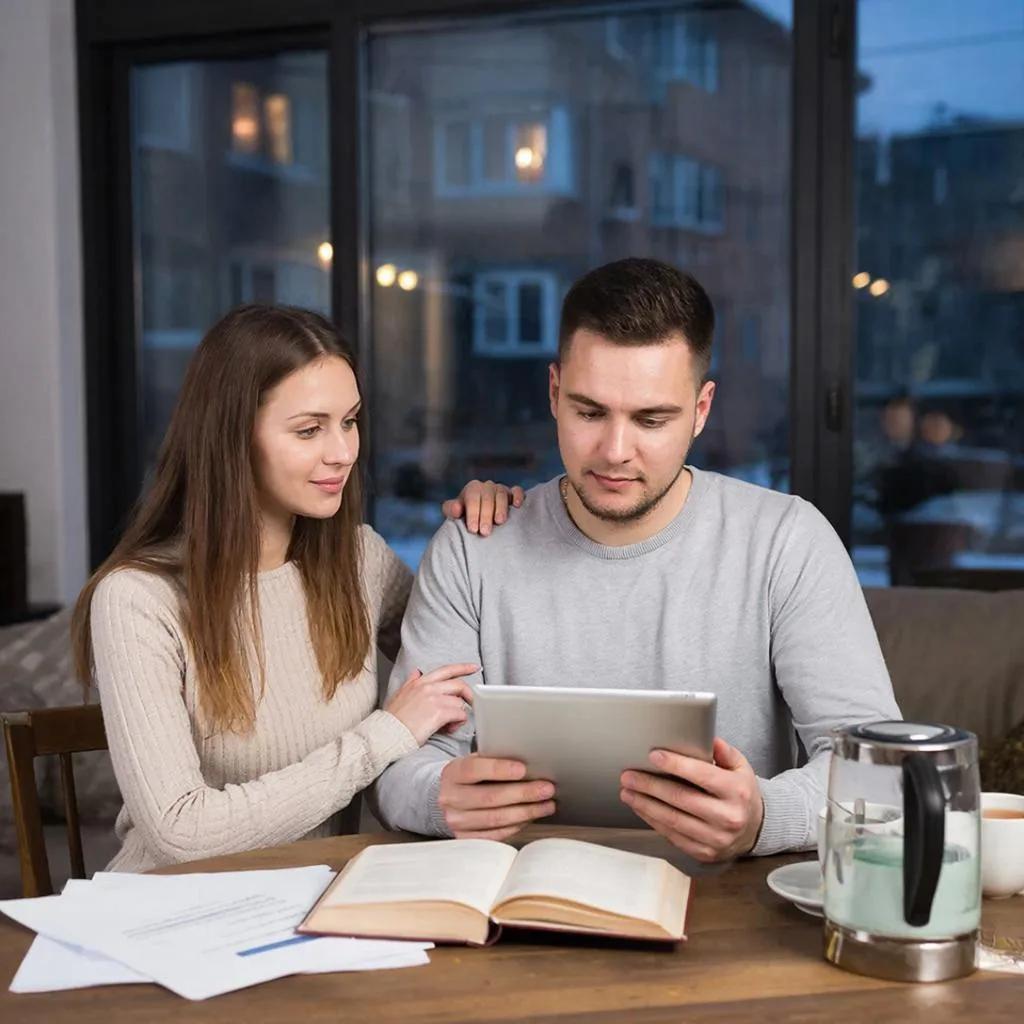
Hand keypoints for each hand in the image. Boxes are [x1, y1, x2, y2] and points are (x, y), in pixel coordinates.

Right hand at [385, 664, 476, 744]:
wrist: (387, 733)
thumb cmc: (393, 719)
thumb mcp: (399, 694)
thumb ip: (410, 682)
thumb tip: (416, 672)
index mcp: (421, 682)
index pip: (446, 670)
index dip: (463, 667)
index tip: (475, 667)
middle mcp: (428, 687)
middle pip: (459, 685)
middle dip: (469, 696)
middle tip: (471, 705)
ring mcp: (434, 698)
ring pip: (460, 703)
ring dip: (459, 715)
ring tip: (449, 725)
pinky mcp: (439, 712)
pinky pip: (459, 715)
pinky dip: (457, 723)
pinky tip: (448, 729)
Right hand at [438, 754, 555, 840]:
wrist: (451, 797)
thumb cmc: (472, 776)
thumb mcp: (476, 761)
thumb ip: (494, 760)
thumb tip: (529, 762)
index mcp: (453, 773)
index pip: (474, 770)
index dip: (499, 769)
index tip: (523, 769)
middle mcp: (451, 798)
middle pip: (490, 797)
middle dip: (523, 793)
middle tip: (547, 788)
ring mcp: (456, 821)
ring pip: (496, 819)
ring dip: (526, 812)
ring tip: (547, 804)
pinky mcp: (466, 838)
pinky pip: (496, 835)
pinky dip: (517, 826)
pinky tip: (531, 817)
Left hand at [441, 481, 525, 535]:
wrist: (479, 519)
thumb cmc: (465, 517)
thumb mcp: (454, 514)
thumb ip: (451, 510)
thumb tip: (457, 509)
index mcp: (472, 489)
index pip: (472, 497)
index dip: (472, 513)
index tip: (473, 529)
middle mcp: (487, 486)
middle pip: (487, 497)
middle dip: (486, 515)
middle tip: (484, 532)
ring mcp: (501, 489)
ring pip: (502, 494)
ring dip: (501, 508)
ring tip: (499, 522)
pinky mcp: (513, 494)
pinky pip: (517, 490)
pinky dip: (518, 496)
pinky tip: (517, 506)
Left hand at [619, 738, 764, 862]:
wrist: (754, 829)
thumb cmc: (741, 792)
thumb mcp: (740, 767)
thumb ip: (724, 751)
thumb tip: (707, 738)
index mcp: (736, 792)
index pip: (702, 775)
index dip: (675, 764)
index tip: (653, 755)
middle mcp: (727, 817)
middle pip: (681, 799)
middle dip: (650, 785)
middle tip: (629, 775)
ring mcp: (715, 838)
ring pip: (672, 820)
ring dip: (645, 804)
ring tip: (627, 791)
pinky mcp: (704, 852)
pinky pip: (672, 836)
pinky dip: (653, 821)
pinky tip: (641, 808)